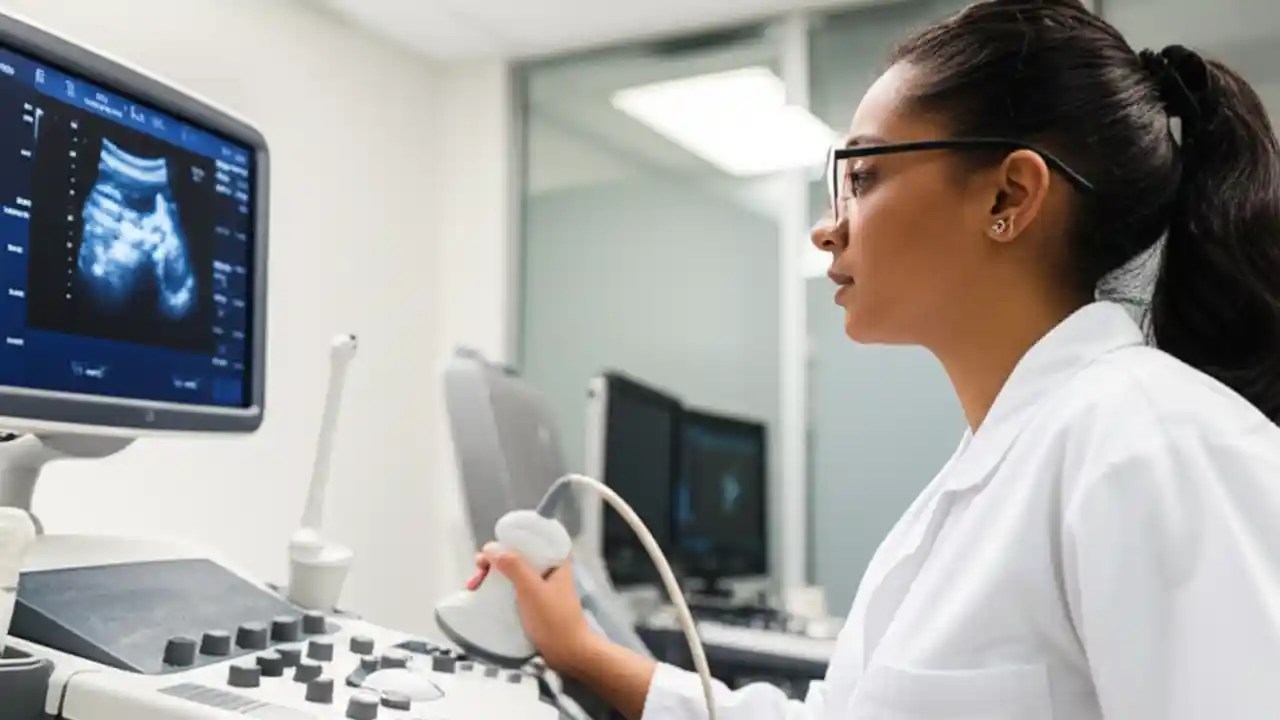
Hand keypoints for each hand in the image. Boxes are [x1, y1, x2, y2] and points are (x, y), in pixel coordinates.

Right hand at [468, 543, 597, 673]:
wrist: (568, 653)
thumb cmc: (553, 619)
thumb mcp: (532, 589)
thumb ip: (514, 566)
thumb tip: (490, 547)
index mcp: (554, 560)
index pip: (528, 540)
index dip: (506, 543)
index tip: (487, 554)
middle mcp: (548, 570)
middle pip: (516, 557)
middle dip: (493, 563)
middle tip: (477, 573)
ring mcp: (540, 588)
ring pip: (511, 575)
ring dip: (492, 578)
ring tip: (473, 587)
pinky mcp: (534, 604)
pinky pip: (512, 591)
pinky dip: (497, 591)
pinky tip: (483, 596)